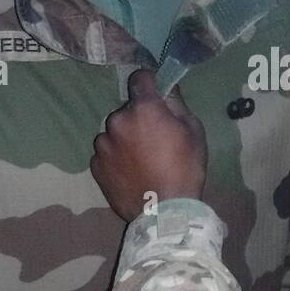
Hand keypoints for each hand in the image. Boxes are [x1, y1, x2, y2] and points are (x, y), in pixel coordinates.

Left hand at [91, 69, 207, 220]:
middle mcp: (117, 121)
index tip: (155, 91)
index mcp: (143, 109)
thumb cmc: (186, 169)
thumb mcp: (194, 131)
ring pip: (115, 132)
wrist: (165, 212)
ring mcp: (103, 145)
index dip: (149, 82)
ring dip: (126, 138)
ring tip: (142, 160)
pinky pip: (107, 153)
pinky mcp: (96, 166)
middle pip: (128, 110)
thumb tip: (167, 89)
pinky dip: (117, 157)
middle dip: (139, 118)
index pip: (140, 78)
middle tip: (155, 138)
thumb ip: (177, 104)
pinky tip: (132, 172)